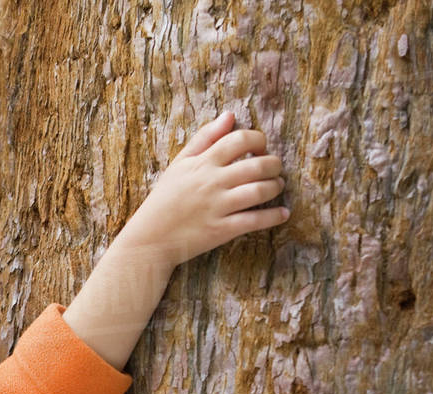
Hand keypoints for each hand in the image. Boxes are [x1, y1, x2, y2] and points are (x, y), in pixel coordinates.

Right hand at [112, 110, 287, 268]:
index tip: (261, 147)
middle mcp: (212, 182)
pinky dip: (274, 216)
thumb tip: (230, 116)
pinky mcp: (222, 230)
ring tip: (277, 186)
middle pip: (257, 165)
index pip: (239, 140)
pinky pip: (255, 221)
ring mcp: (218, 207)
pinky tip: (283, 213)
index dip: (258, 139)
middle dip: (274, 164)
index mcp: (202, 163)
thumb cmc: (165, 199)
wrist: (150, 238)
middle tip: (275, 167)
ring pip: (259, 191)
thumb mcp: (180, 163)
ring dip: (275, 186)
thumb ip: (205, 138)